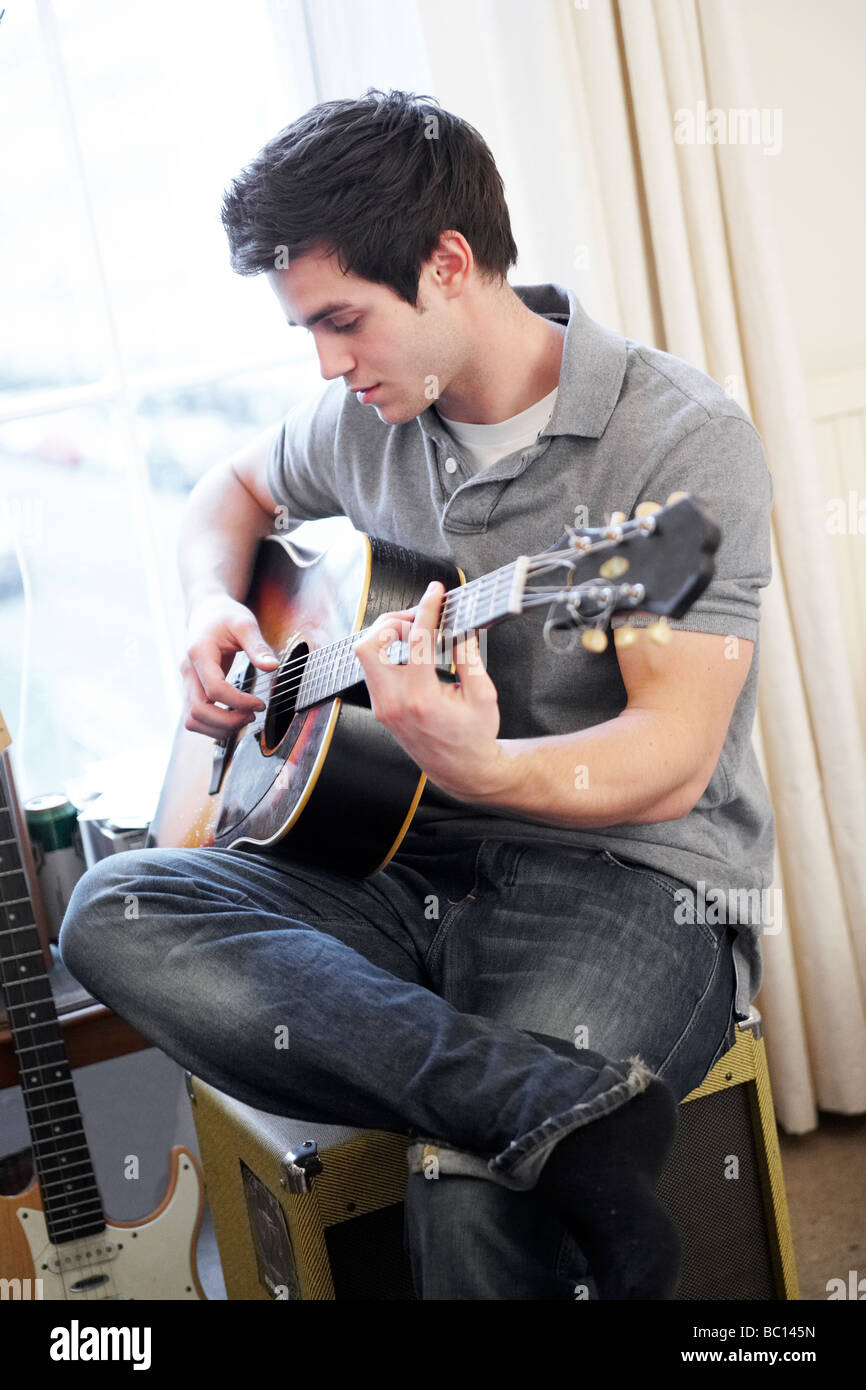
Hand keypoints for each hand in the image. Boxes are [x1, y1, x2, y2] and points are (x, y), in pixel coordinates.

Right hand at [181, 594, 278, 737]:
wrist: (206, 610)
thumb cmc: (225, 615)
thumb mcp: (244, 623)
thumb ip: (257, 646)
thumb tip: (272, 667)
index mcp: (199, 654)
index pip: (215, 690)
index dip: (239, 702)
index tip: (260, 704)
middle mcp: (187, 672)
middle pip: (198, 712)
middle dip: (227, 722)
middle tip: (252, 716)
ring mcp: (187, 683)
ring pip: (192, 720)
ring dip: (218, 728)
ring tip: (244, 719)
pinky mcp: (191, 689)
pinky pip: (195, 717)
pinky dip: (213, 725)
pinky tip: (233, 717)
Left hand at [352, 581, 505, 801]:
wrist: (461, 770)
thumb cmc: (475, 736)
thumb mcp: (483, 694)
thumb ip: (470, 656)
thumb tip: (460, 623)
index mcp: (422, 699)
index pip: (417, 640)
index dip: (426, 609)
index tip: (435, 592)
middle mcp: (394, 703)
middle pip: (370, 644)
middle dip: (391, 621)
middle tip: (417, 618)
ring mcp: (383, 707)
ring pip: (366, 656)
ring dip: (387, 636)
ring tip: (415, 633)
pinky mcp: (381, 708)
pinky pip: (373, 670)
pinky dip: (389, 653)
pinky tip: (411, 651)